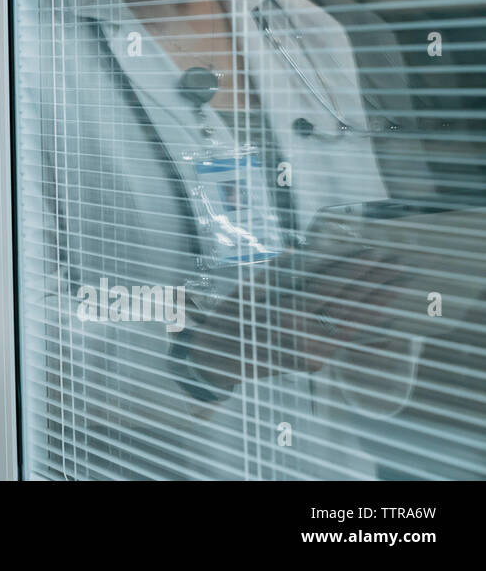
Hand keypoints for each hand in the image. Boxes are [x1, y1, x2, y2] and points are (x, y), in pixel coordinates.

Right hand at [185, 246, 407, 390]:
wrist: (220, 360)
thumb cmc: (232, 320)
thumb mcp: (248, 290)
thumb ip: (276, 273)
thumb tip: (298, 254)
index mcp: (286, 311)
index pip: (328, 285)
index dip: (352, 268)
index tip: (372, 254)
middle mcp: (303, 333)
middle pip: (346, 303)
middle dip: (373, 282)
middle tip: (395, 266)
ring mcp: (312, 352)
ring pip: (351, 325)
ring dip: (376, 305)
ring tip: (396, 288)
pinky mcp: (314, 364)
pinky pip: (343, 342)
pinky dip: (364, 329)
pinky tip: (381, 317)